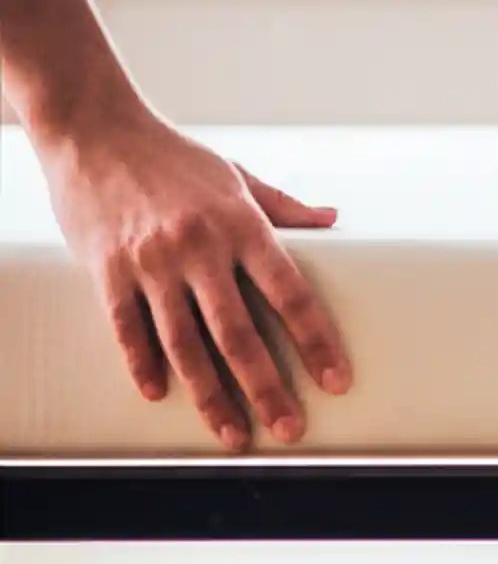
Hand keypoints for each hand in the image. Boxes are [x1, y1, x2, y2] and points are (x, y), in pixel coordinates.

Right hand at [41, 116, 351, 450]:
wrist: (95, 129)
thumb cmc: (175, 156)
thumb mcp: (237, 175)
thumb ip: (285, 206)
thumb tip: (334, 221)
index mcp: (241, 224)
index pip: (290, 293)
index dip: (316, 341)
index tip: (336, 381)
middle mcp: (199, 247)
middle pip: (240, 333)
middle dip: (268, 387)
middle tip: (290, 429)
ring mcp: (151, 262)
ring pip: (186, 344)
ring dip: (212, 396)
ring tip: (235, 434)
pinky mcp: (108, 270)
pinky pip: (128, 329)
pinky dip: (143, 364)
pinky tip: (160, 396)